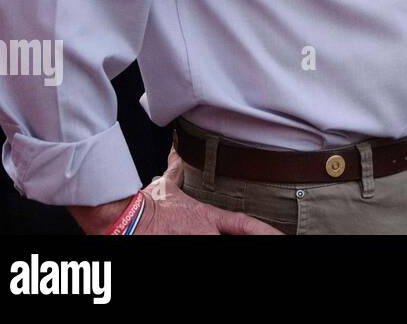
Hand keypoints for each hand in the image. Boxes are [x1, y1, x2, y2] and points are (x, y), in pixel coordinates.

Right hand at [67, 149, 282, 234]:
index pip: (244, 224)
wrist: (124, 219)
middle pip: (234, 243)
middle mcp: (204, 236)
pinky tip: (197, 242)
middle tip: (272, 242)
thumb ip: (176, 171)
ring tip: (207, 238)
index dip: (265, 231)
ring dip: (218, 243)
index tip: (282, 237)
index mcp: (206, 219)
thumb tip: (177, 154)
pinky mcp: (181, 253)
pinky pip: (194, 252)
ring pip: (216, 248)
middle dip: (247, 242)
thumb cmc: (144, 204)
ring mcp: (192, 246)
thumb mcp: (166, 185)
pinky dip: (196, 246)